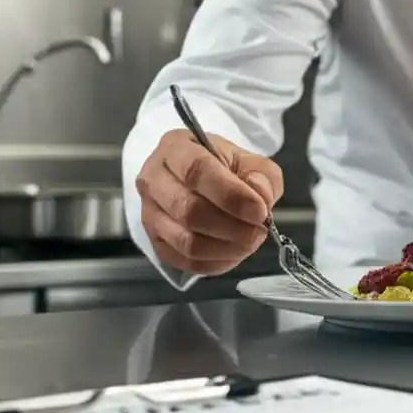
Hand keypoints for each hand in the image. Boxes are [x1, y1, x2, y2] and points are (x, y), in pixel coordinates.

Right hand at [134, 129, 282, 275]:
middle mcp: (153, 180)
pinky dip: (216, 263)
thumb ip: (262, 176)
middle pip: (189, 211)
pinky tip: (234, 252)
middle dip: (232, 227)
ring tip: (250, 241)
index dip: (231, 195)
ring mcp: (150, 213)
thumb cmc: (224, 168)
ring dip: (226, 248)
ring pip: (186, 242)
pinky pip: (185, 261)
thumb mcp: (250, 161)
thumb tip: (260, 198)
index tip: (259, 211)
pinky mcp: (156, 241)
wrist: (201, 181)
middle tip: (259, 230)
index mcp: (176, 148)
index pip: (198, 171)